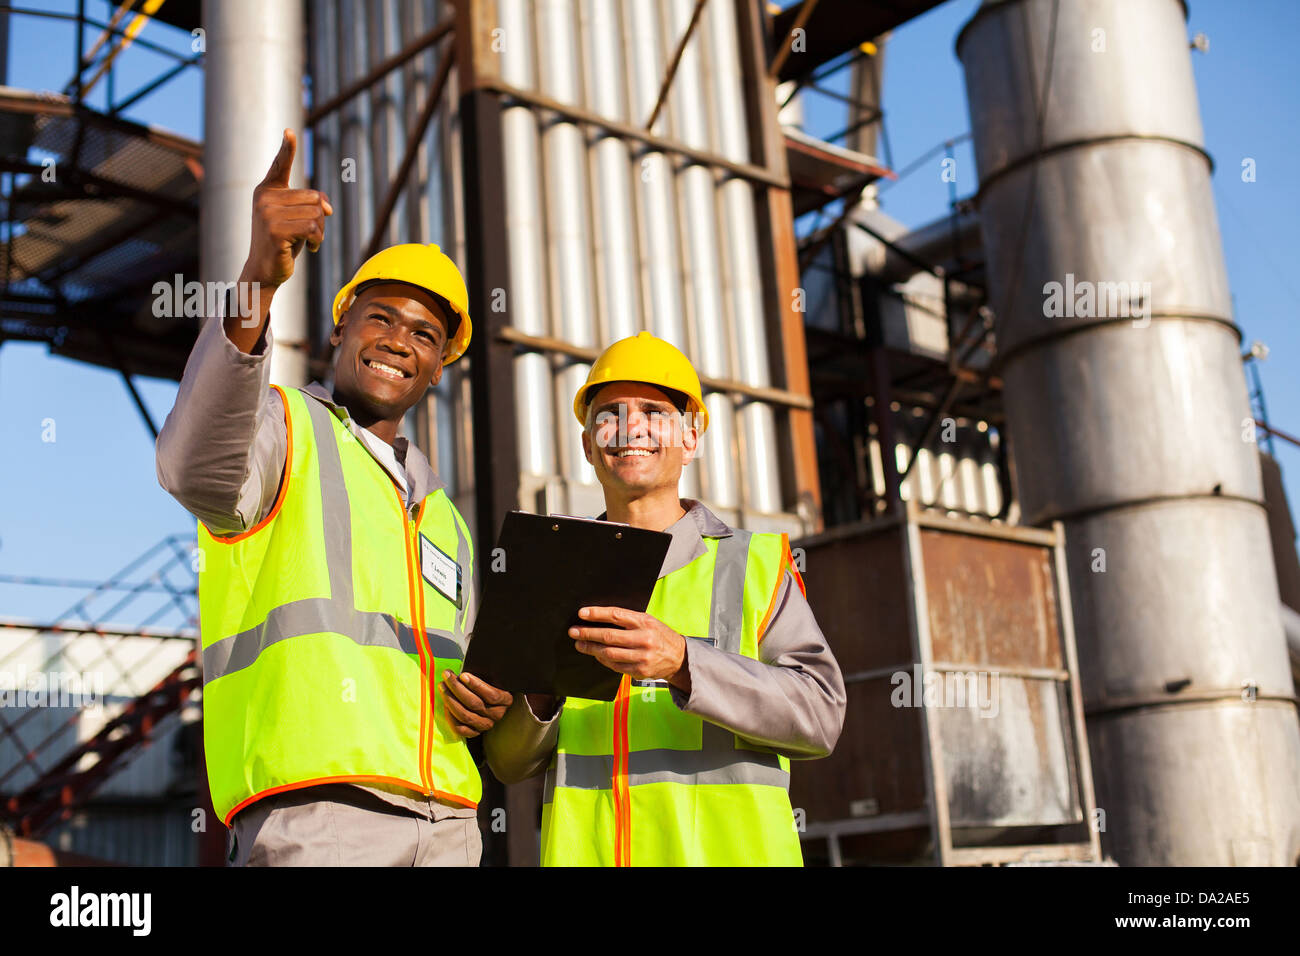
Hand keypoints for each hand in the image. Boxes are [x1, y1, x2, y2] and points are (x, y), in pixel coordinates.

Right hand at [242, 129, 332, 289]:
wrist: (265, 270)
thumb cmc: (283, 243)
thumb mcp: (296, 219)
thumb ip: (310, 206)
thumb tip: (327, 207)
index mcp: (267, 190)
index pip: (279, 165)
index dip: (287, 148)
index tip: (290, 131)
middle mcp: (264, 197)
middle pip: (314, 197)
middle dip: (320, 218)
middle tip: (309, 234)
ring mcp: (267, 213)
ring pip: (316, 214)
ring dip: (319, 232)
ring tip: (306, 241)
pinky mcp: (275, 230)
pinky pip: (313, 228)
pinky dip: (317, 241)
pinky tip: (308, 249)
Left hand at [441, 670, 512, 737]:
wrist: (484, 694)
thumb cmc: (486, 681)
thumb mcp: (489, 676)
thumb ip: (483, 673)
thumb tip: (465, 671)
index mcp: (506, 700)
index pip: (492, 695)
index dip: (476, 685)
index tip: (463, 675)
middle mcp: (497, 714)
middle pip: (475, 704)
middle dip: (457, 688)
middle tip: (446, 675)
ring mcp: (486, 725)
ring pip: (466, 716)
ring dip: (450, 700)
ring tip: (442, 686)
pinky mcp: (474, 732)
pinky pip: (460, 728)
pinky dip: (450, 717)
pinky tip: (445, 704)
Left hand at [569, 606, 689, 689]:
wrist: (679, 657)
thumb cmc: (660, 635)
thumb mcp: (649, 621)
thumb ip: (628, 620)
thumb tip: (600, 618)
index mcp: (645, 622)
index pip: (616, 615)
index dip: (597, 614)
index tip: (582, 613)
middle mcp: (644, 639)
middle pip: (609, 636)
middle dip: (588, 633)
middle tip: (574, 631)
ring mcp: (641, 657)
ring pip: (609, 653)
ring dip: (591, 649)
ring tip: (580, 644)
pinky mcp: (639, 671)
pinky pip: (615, 666)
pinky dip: (603, 660)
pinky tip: (596, 654)